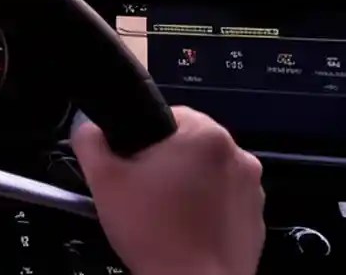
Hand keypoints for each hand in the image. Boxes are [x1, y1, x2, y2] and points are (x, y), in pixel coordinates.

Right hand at [72, 107, 264, 274]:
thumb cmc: (152, 231)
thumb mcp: (104, 181)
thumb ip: (89, 141)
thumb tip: (88, 127)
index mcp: (205, 134)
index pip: (168, 114)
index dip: (141, 137)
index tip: (130, 164)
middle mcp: (238, 155)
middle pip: (189, 145)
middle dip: (165, 162)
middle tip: (141, 191)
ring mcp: (253, 189)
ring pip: (207, 173)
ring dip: (187, 184)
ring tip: (162, 214)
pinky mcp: (257, 219)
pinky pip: (225, 201)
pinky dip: (206, 209)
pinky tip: (184, 230)